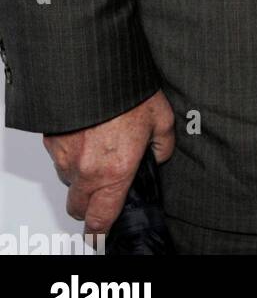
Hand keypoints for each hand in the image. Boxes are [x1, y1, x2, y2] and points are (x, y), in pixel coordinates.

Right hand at [43, 89, 174, 240]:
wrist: (97, 66)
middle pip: (79, 208)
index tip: (103, 230)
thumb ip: (162, 146)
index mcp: (115, 172)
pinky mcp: (52, 141)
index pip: (101, 219)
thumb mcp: (161, 119)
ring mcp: (66, 156)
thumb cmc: (128, 91)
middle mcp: (86, 170)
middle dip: (90, 203)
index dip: (101, 230)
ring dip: (82, 173)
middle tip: (105, 186)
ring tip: (100, 147)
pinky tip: (88, 133)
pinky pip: (60, 157)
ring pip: (69, 180)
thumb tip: (158, 157)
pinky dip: (72, 151)